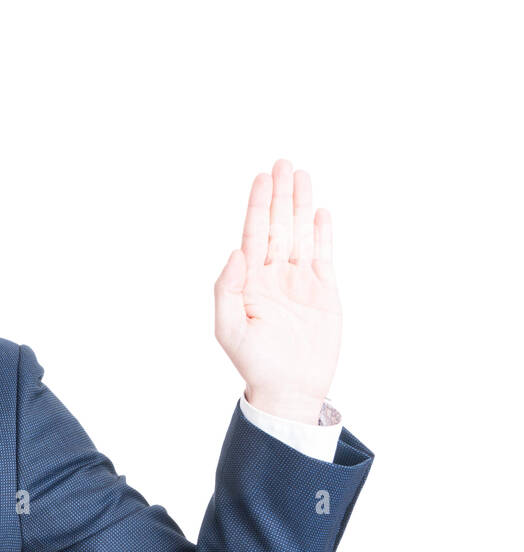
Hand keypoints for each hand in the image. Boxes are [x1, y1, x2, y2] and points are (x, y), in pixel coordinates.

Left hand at [214, 158, 341, 423]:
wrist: (289, 389)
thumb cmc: (254, 363)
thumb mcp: (229, 329)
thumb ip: (227, 289)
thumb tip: (234, 252)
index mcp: (249, 281)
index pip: (254, 234)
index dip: (258, 206)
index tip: (261, 178)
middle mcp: (273, 275)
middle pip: (278, 226)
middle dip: (279, 196)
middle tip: (282, 163)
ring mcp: (299, 281)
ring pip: (301, 234)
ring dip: (301, 206)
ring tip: (301, 175)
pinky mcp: (324, 291)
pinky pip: (324, 255)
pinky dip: (323, 233)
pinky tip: (320, 212)